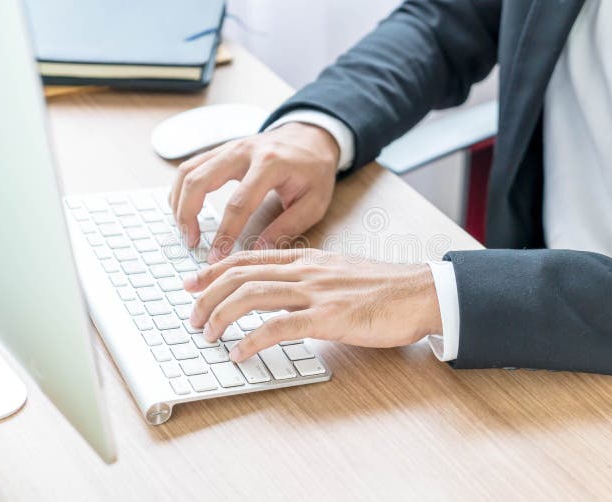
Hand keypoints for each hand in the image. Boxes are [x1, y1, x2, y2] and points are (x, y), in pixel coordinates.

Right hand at [169, 123, 339, 262]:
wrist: (312, 137)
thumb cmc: (314, 170)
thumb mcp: (313, 202)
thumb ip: (287, 227)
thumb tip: (258, 252)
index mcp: (270, 164)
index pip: (238, 203)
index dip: (224, 233)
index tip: (216, 257)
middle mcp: (243, 151)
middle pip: (199, 180)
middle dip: (188, 214)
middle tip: (191, 243)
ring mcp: (228, 147)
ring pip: (187, 170)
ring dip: (179, 202)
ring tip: (185, 231)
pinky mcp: (220, 150)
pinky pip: (190, 167)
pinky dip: (181, 190)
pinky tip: (183, 211)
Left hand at [183, 249, 441, 361]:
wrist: (419, 293)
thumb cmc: (383, 287)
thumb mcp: (338, 272)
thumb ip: (308, 277)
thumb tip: (281, 292)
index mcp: (306, 257)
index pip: (248, 258)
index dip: (214, 270)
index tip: (192, 282)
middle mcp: (305, 270)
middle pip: (241, 275)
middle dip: (208, 295)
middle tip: (192, 316)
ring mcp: (315, 292)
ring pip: (251, 296)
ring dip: (221, 316)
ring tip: (207, 334)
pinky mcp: (328, 318)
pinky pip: (278, 327)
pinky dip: (251, 340)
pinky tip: (239, 353)